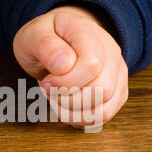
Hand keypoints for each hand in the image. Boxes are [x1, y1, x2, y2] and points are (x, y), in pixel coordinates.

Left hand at [11, 4, 127, 128]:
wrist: (59, 39)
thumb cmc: (46, 37)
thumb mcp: (34, 34)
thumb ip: (45, 45)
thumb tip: (63, 64)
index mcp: (89, 33)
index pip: (92, 64)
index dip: (65, 82)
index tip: (45, 82)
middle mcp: (111, 52)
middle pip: (102, 90)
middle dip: (68, 99)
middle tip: (48, 90)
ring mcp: (117, 73)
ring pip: (105, 108)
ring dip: (72, 112)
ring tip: (55, 97)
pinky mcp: (117, 92)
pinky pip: (104, 115)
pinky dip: (80, 118)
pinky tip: (65, 107)